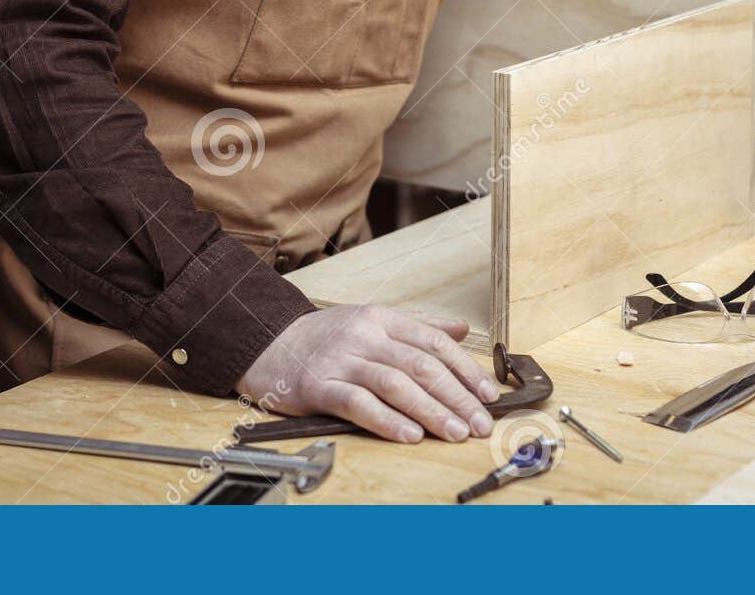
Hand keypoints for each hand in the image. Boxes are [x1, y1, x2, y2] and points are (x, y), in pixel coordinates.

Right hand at [236, 305, 500, 442]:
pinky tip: (409, 435)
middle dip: (455, 396)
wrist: (267, 342)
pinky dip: (387, 420)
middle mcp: (364, 335)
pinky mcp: (318, 385)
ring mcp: (341, 359)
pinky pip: (358, 403)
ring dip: (430, 411)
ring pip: (394, 383)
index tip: (487, 394)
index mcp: (382, 318)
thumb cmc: (324, 337)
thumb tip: (462, 330)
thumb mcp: (372, 321)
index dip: (465, 369)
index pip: (433, 342)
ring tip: (454, 432)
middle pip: (420, 365)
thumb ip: (418, 326)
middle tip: (479, 423)